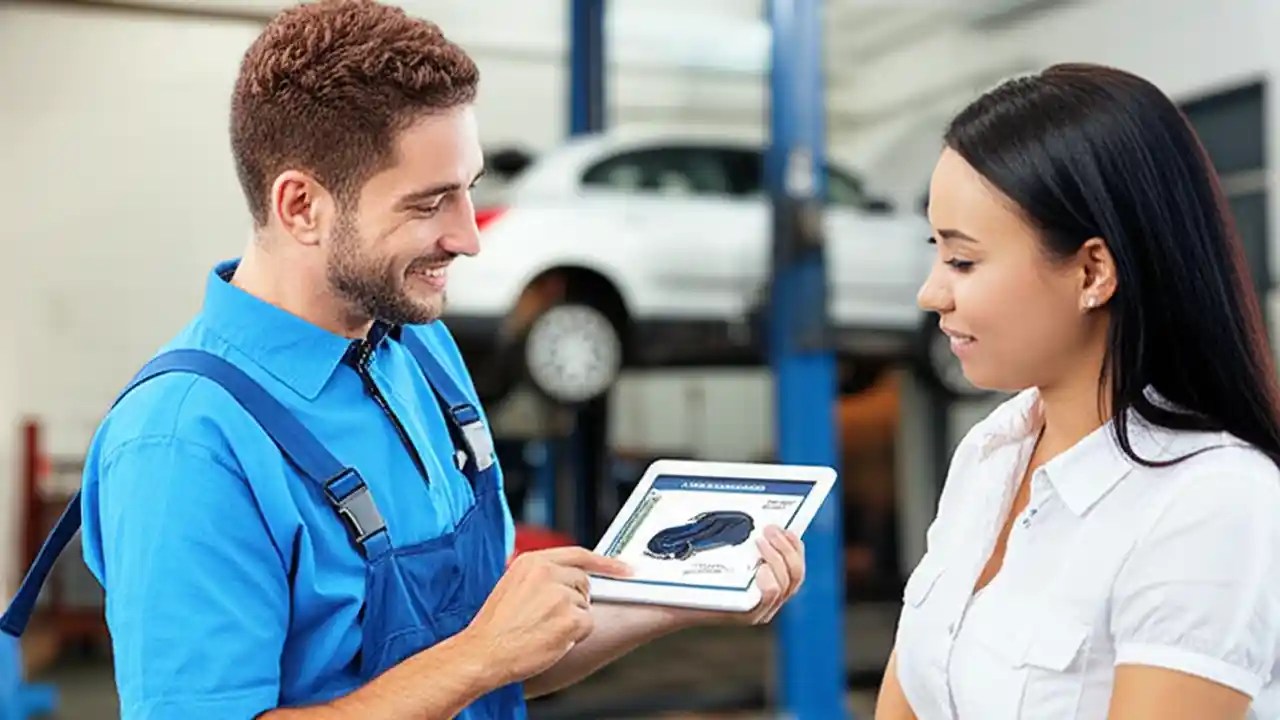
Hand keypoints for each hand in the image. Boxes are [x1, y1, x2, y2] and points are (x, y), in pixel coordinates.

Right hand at [461, 547, 631, 684]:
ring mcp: (560, 595)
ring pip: (585, 606)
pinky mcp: (570, 618)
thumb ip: (541, 577)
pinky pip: (587, 625)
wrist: (483, 652)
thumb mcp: (512, 585)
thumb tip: (568, 579)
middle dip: (576, 601)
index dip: (604, 562)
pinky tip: (551, 639)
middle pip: (584, 583)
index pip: (578, 555)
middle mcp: (547, 573)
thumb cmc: (495, 627)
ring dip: (572, 621)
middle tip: (551, 619)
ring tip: (543, 629)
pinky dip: (575, 636)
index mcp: (532, 561)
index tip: (623, 568)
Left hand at [673, 524, 806, 626]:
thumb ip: (738, 541)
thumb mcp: (719, 551)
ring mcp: (758, 610)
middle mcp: (767, 601)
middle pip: (796, 576)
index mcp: (766, 585)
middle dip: (788, 548)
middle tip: (769, 529)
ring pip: (787, 585)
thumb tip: (756, 517)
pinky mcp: (745, 616)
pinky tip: (759, 566)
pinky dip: (770, 579)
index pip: (795, 568)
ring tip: (760, 541)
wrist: (664, 600)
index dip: (796, 546)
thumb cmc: (688, 573)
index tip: (785, 527)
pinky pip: (770, 596)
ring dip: (779, 558)